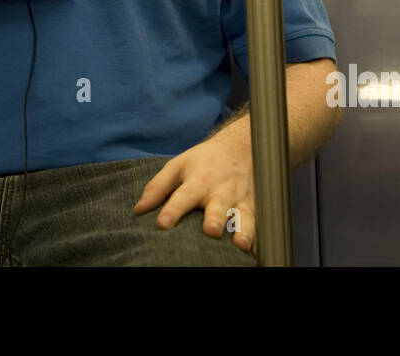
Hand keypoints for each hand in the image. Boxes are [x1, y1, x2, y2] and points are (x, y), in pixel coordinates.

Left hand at [132, 133, 256, 257]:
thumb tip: (139, 210)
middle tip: (211, 230)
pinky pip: (260, 225)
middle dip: (215, 218)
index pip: (184, 195)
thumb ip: (158, 187)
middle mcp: (221, 191)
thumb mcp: (178, 165)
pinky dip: (260, 239)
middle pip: (218, 206)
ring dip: (243, 230)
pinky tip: (257, 253)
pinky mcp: (255, 208)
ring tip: (240, 244)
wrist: (241, 147)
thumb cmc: (204, 161)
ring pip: (244, 217)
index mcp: (199, 180)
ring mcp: (241, 200)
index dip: (173, 210)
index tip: (162, 224)